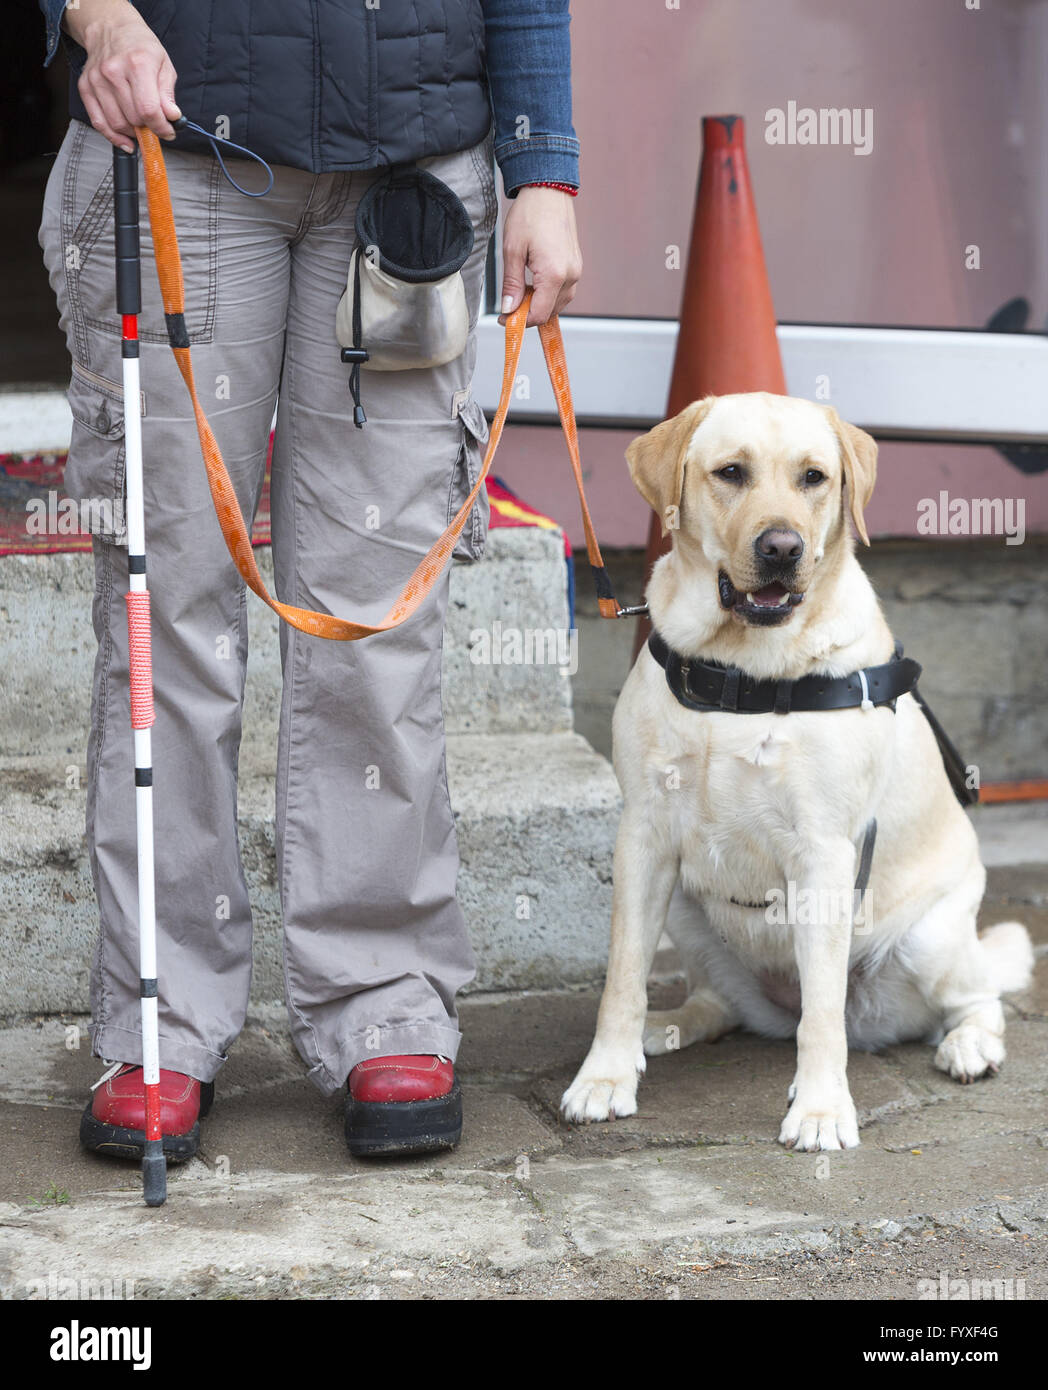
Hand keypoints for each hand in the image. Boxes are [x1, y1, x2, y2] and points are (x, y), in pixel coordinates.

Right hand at [64, 0, 180, 151]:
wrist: (110, 28)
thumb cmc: (140, 46)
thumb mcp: (163, 64)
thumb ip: (168, 94)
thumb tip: (172, 117)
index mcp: (137, 64)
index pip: (148, 109)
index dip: (161, 127)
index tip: (168, 132)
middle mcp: (114, 72)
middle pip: (133, 118)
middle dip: (148, 127)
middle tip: (154, 124)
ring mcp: (97, 80)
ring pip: (117, 124)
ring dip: (132, 132)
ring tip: (141, 126)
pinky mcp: (85, 87)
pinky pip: (98, 122)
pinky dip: (113, 136)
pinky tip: (125, 140)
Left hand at [498, 185, 581, 327]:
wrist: (549, 191)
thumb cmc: (530, 214)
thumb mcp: (512, 250)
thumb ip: (511, 284)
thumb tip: (508, 309)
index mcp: (554, 274)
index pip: (539, 315)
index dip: (519, 321)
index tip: (504, 318)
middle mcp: (570, 276)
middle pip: (549, 313)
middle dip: (528, 314)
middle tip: (509, 304)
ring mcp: (576, 272)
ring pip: (557, 304)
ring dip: (539, 305)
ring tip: (521, 290)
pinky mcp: (576, 267)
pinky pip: (563, 292)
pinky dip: (548, 295)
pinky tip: (534, 284)